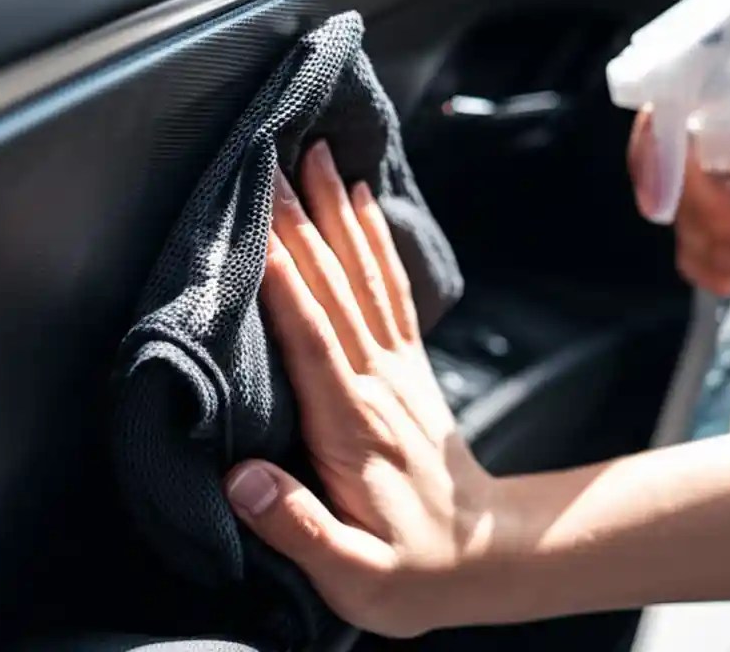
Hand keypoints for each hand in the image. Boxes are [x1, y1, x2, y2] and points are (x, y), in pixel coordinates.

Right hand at [222, 141, 495, 637]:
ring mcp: (396, 371)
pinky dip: (377, 243)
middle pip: (334, 286)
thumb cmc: (415, 570)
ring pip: (364, 276)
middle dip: (304, 219)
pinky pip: (391, 291)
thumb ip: (296, 527)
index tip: (256, 217)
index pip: (310, 333)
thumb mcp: (353, 575)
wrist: (489, 561)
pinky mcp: (408, 369)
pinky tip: (364, 206)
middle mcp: (375, 384)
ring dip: (340, 214)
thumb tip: (240, 479)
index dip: (282, 273)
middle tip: (279, 155)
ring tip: (321, 157)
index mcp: (350, 425)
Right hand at [627, 27, 729, 294]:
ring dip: (715, 250)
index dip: (654, 162)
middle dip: (708, 218)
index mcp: (715, 83)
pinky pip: (705, 241)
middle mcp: (704, 128)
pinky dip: (712, 265)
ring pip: (687, 220)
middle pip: (674, 183)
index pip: (662, 121)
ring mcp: (719, 170)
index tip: (662, 206)